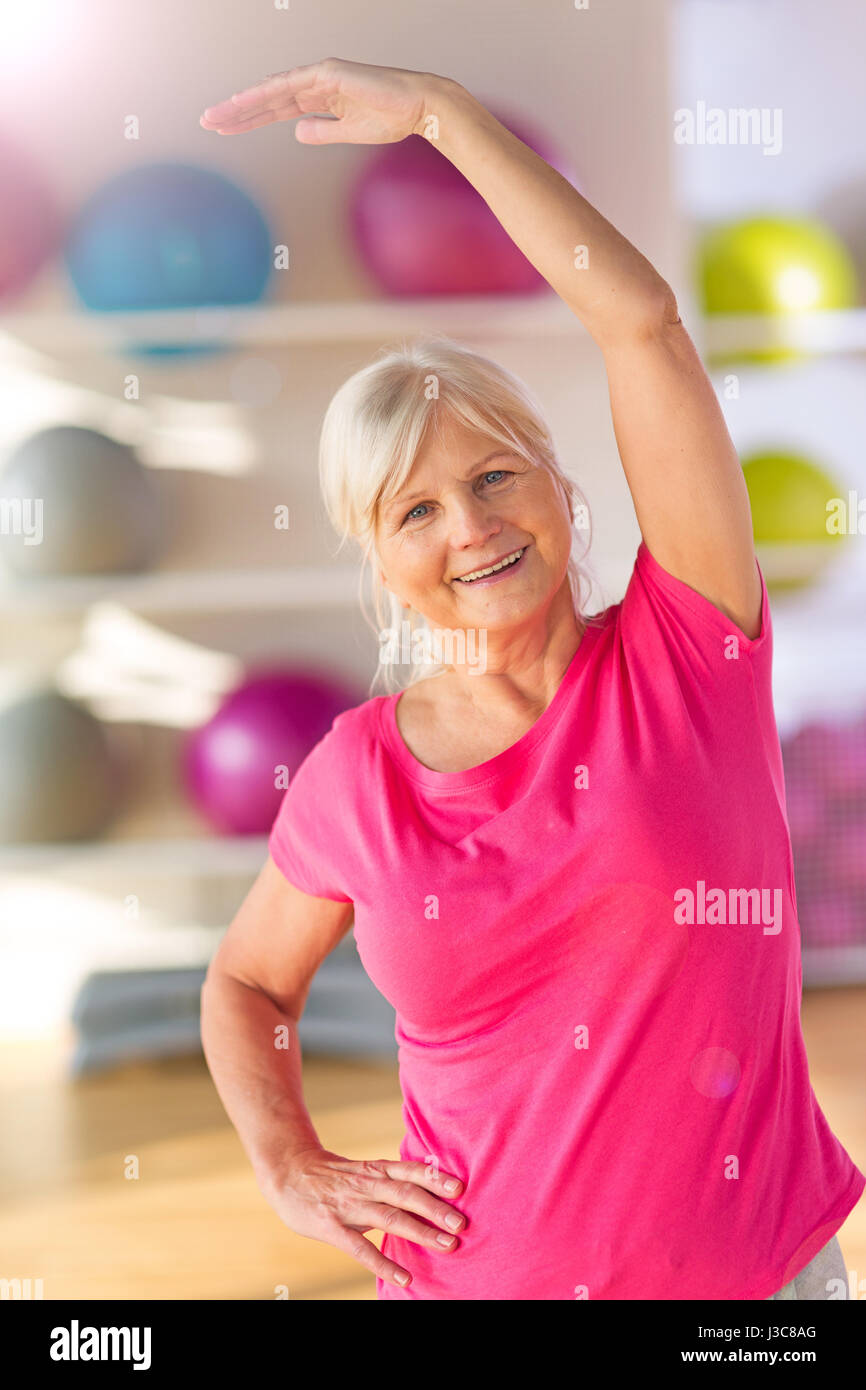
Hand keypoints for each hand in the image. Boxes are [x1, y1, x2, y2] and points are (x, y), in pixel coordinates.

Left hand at [199, 56, 440, 145]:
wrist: (418, 106)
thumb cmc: (391, 117)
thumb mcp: (349, 132)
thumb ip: (323, 132)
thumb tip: (297, 134)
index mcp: (320, 96)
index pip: (277, 108)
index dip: (250, 118)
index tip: (226, 127)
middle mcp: (315, 82)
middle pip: (267, 98)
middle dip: (237, 111)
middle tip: (207, 121)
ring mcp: (320, 76)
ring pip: (272, 91)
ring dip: (242, 105)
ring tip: (215, 116)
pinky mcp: (328, 75)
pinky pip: (289, 86)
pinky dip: (264, 95)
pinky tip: (243, 104)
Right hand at [259, 1145, 465, 1288]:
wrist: (287, 1172)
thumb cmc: (332, 1175)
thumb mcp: (363, 1170)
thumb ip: (390, 1180)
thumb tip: (428, 1191)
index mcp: (375, 1170)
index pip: (409, 1170)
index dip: (434, 1177)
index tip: (460, 1186)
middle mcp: (366, 1185)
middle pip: (405, 1193)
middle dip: (435, 1208)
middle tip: (461, 1222)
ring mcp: (349, 1205)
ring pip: (389, 1217)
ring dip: (420, 1230)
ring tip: (446, 1245)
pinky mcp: (332, 1227)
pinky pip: (360, 1248)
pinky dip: (383, 1263)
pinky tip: (404, 1278)